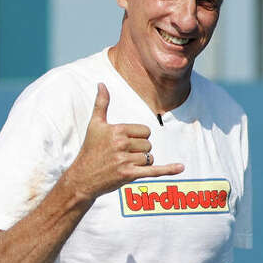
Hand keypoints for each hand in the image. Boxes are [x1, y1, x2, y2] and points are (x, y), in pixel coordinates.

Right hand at [62, 83, 184, 201]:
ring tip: (124, 165)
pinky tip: (181, 167)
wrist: (82, 178)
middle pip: (148, 144)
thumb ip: (101, 103)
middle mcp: (121, 144)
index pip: (145, 131)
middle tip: (122, 156)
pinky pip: (154, 171)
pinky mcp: (128, 175)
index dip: (138, 138)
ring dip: (142, 162)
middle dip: (139, 151)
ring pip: (150, 157)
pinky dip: (168, 169)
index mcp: (117, 130)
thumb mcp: (95, 125)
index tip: (123, 144)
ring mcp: (125, 161)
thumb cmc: (90, 150)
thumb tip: (101, 84)